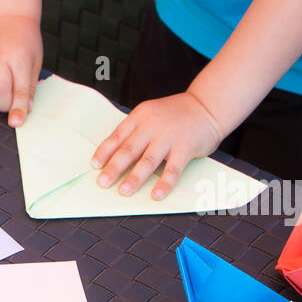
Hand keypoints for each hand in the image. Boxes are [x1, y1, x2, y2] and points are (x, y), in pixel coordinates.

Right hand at [0, 14, 42, 127]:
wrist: (10, 19)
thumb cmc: (27, 41)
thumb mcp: (36, 62)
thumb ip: (30, 86)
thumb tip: (25, 110)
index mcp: (19, 58)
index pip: (18, 88)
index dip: (17, 108)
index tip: (16, 122)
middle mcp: (0, 60)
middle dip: (5, 105)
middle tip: (13, 104)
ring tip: (2, 99)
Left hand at [90, 92, 224, 199]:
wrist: (206, 106)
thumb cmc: (176, 114)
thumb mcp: (151, 114)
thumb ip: (137, 130)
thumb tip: (118, 155)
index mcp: (140, 116)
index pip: (118, 135)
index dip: (105, 151)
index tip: (94, 165)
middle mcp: (152, 126)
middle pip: (129, 149)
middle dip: (114, 167)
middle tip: (103, 182)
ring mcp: (169, 137)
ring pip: (148, 160)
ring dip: (135, 177)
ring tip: (124, 191)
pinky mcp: (185, 148)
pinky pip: (172, 169)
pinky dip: (164, 183)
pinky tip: (156, 194)